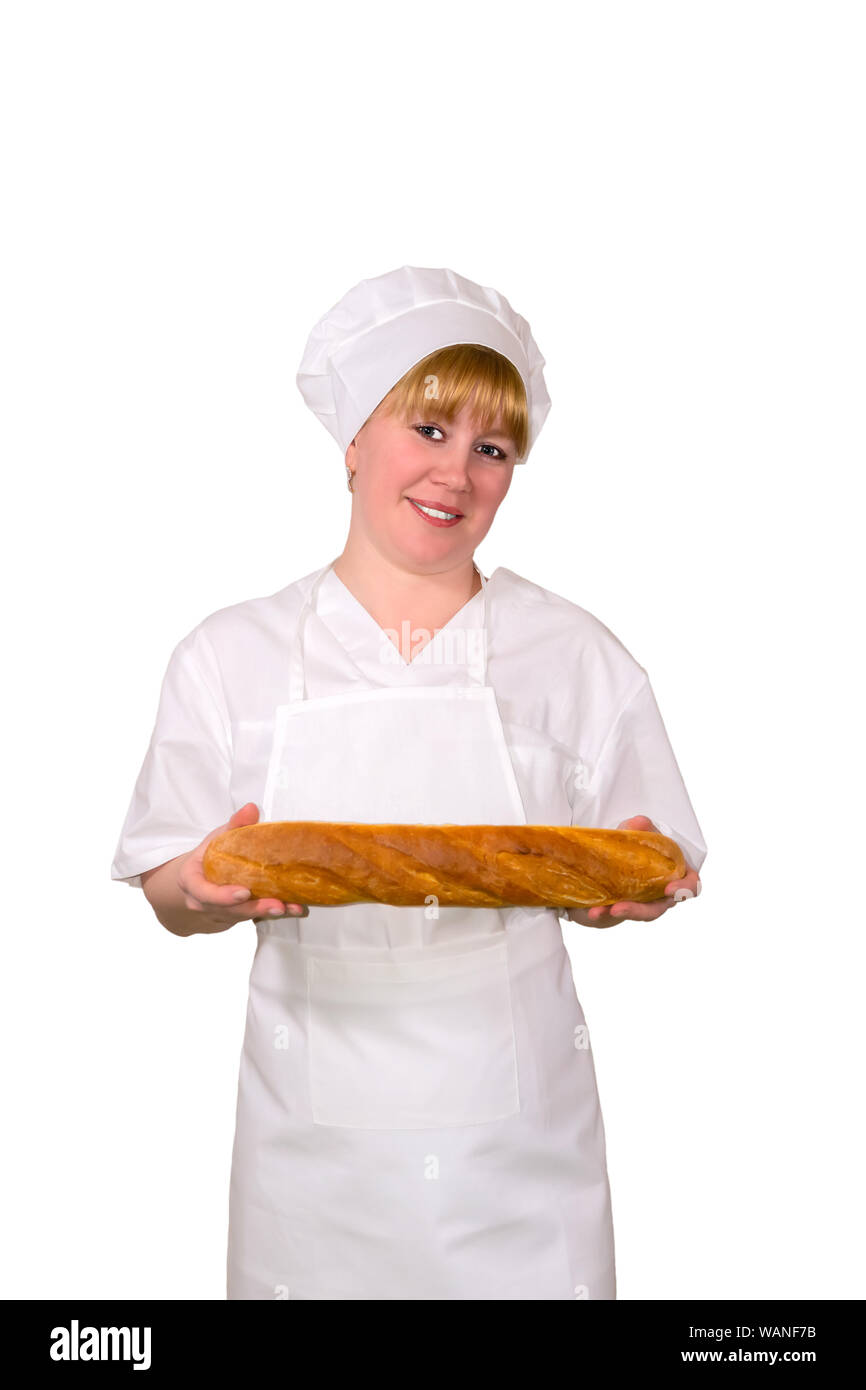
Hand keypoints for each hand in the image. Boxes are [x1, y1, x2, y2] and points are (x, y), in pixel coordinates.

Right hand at [176, 802, 309, 933]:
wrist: (198, 882)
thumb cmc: (207, 858)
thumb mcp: (215, 838)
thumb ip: (233, 825)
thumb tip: (251, 809)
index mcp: (193, 883)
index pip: (204, 893)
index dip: (223, 896)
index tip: (244, 892)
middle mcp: (205, 903)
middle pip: (230, 910)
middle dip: (255, 908)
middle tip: (277, 904)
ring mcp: (222, 913)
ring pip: (245, 916)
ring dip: (270, 912)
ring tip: (291, 907)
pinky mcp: (238, 917)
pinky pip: (256, 917)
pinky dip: (276, 913)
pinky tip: (295, 908)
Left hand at [564, 814, 700, 928]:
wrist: (605, 863)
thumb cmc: (630, 849)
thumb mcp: (632, 835)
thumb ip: (638, 829)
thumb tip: (640, 823)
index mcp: (673, 873)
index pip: (690, 884)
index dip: (685, 888)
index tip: (669, 889)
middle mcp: (661, 893)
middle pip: (660, 907)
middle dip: (641, 910)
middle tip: (622, 907)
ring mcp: (643, 904)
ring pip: (639, 914)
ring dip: (623, 913)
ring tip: (607, 910)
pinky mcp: (622, 911)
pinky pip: (615, 915)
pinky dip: (603, 914)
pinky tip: (592, 911)